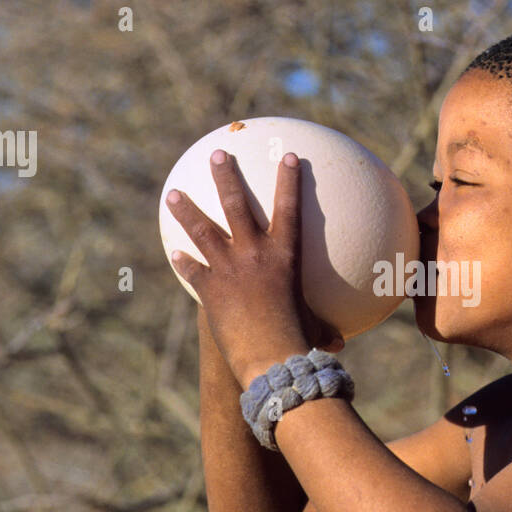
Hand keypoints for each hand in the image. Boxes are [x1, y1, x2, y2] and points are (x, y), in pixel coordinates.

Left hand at [166, 150, 343, 387]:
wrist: (270, 357)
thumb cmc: (301, 343)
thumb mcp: (315, 330)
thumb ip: (323, 330)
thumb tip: (339, 345)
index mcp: (285, 256)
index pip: (290, 207)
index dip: (288, 179)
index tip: (286, 155)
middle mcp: (254, 254)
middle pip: (235, 204)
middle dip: (224, 176)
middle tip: (217, 154)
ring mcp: (228, 269)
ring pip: (203, 230)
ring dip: (187, 210)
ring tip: (172, 194)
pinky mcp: (210, 289)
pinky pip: (193, 270)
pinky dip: (184, 262)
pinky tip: (174, 254)